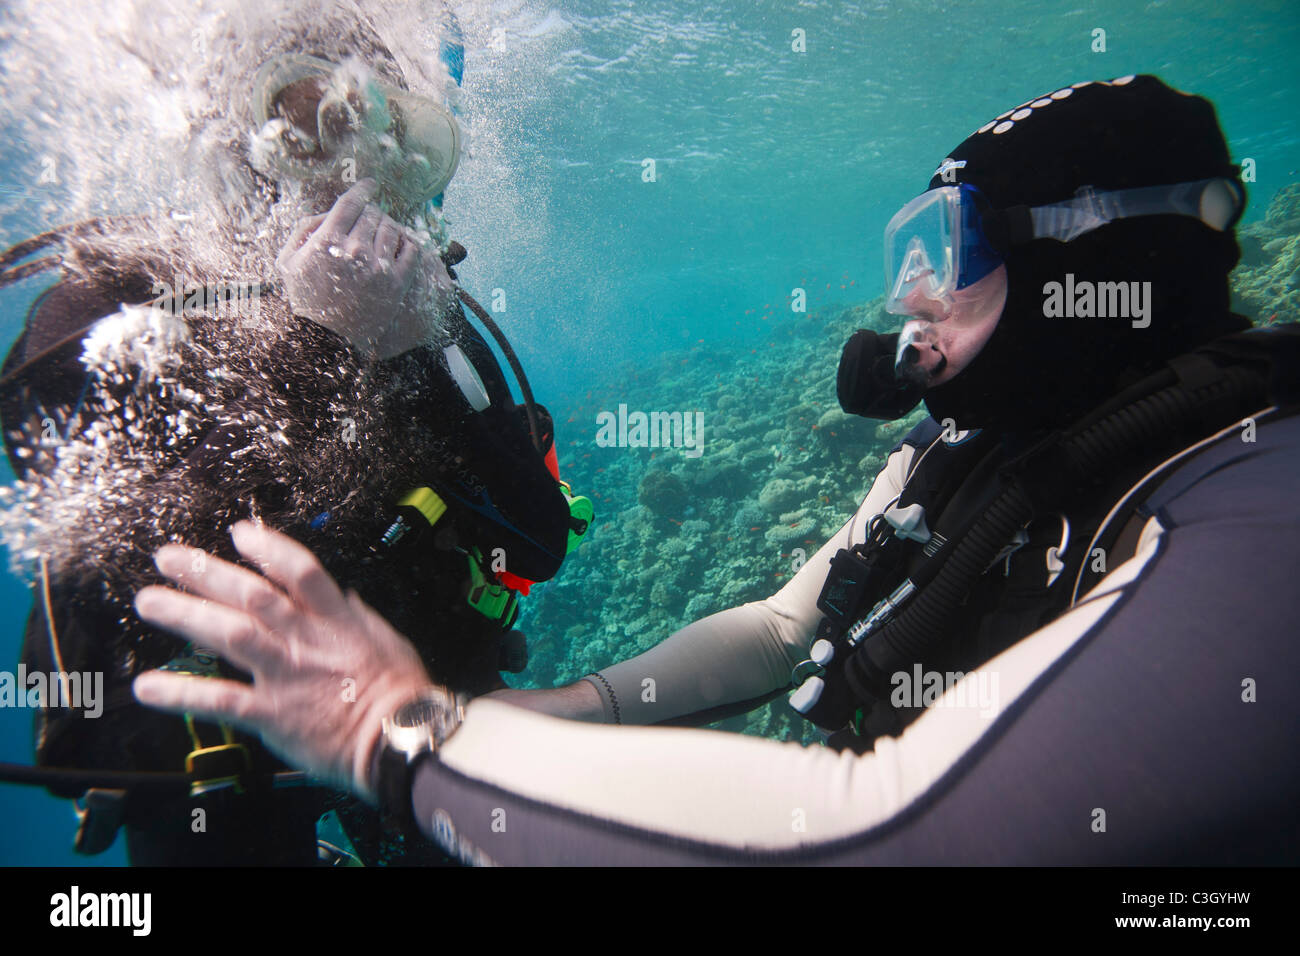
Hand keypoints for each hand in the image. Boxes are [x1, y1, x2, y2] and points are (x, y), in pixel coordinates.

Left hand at [132, 521, 437, 799]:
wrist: (398, 740)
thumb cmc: (400, 694)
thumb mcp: (386, 638)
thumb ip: (356, 616)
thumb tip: (343, 594)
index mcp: (336, 619)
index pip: (299, 569)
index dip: (266, 546)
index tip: (239, 532)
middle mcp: (304, 640)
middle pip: (251, 594)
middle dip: (207, 571)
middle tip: (169, 557)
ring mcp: (285, 674)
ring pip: (229, 634)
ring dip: (185, 615)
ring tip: (149, 601)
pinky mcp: (271, 713)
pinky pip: (219, 700)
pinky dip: (182, 694)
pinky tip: (148, 688)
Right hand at [275, 179, 452, 358]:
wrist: (327, 339)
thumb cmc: (306, 299)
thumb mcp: (288, 262)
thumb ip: (304, 230)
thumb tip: (328, 212)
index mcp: (327, 241)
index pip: (351, 203)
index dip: (363, 189)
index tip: (371, 185)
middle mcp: (354, 250)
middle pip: (372, 214)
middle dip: (372, 213)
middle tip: (370, 219)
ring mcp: (377, 267)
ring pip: (392, 228)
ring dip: (388, 226)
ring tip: (382, 233)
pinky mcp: (396, 283)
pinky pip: (411, 249)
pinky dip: (407, 242)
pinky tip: (400, 245)